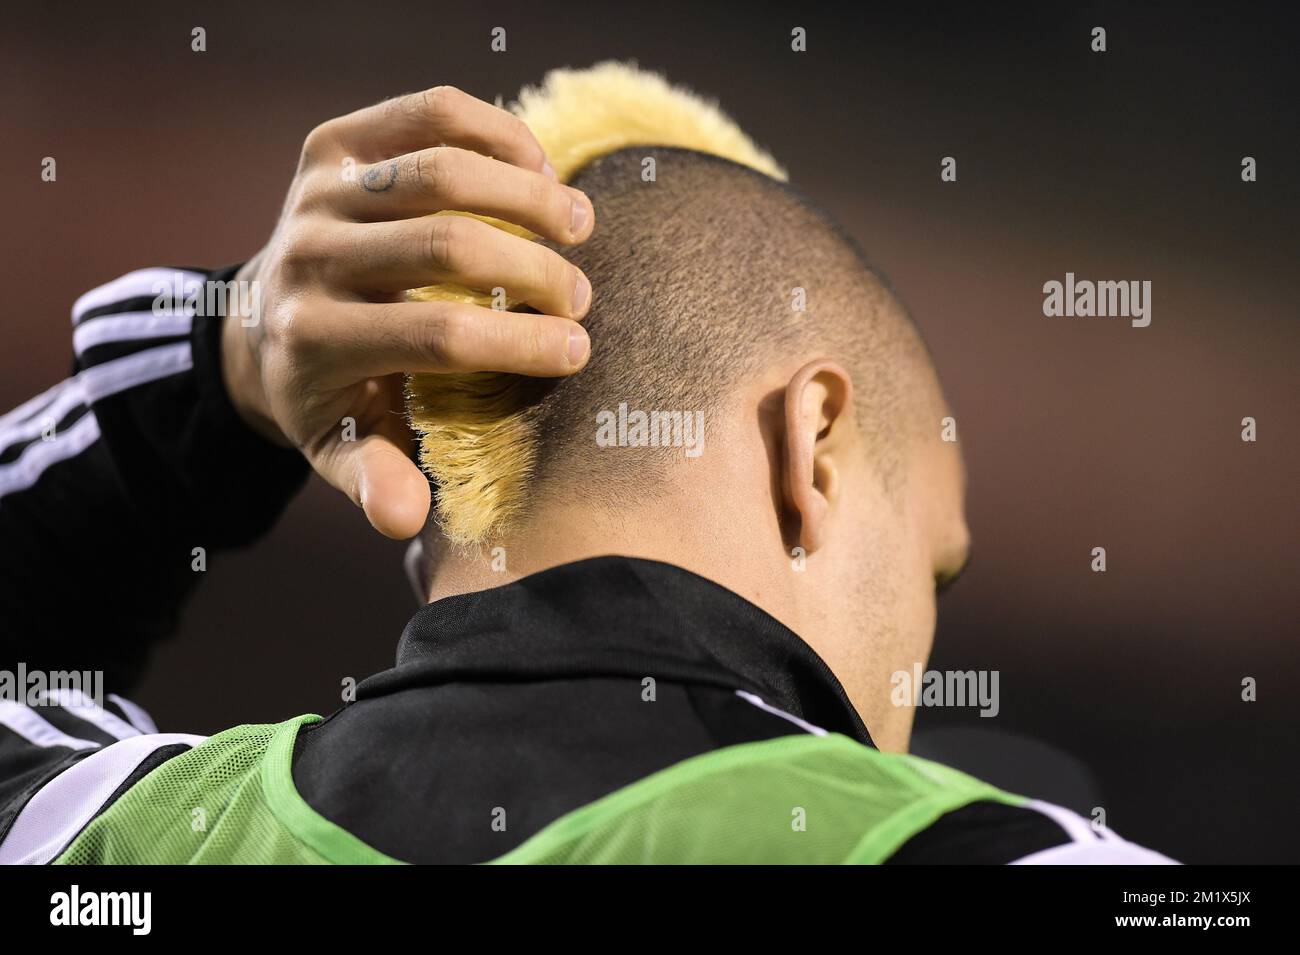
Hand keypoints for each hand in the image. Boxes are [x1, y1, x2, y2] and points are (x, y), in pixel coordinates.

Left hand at [221, 85, 594, 539]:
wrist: (264, 319)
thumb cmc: (329, 392)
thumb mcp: (343, 446)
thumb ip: (374, 479)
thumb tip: (406, 519)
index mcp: (315, 338)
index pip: (439, 336)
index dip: (522, 342)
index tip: (578, 350)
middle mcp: (308, 255)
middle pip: (449, 245)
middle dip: (537, 270)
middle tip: (581, 295)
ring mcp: (318, 190)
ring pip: (444, 169)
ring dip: (530, 195)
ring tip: (580, 224)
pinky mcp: (333, 144)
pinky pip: (431, 114)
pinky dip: (498, 136)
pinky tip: (538, 171)